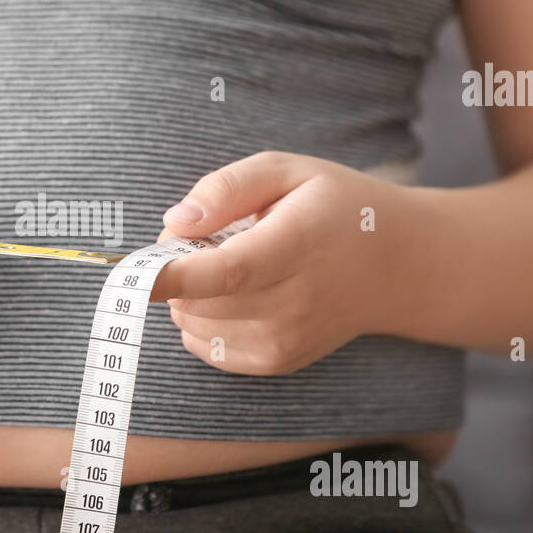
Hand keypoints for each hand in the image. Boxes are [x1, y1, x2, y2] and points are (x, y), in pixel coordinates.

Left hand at [148, 151, 424, 374]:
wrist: (399, 265)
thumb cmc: (335, 207)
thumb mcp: (287, 171)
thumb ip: (227, 188)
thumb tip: (175, 222)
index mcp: (295, 247)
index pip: (222, 272)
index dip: (169, 275)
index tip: (133, 271)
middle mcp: (292, 303)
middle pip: (195, 300)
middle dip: (174, 267)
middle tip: (202, 234)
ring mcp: (285, 340)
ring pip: (192, 325)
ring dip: (187, 293)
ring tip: (228, 261)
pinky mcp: (277, 361)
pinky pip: (206, 347)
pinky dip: (201, 319)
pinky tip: (233, 292)